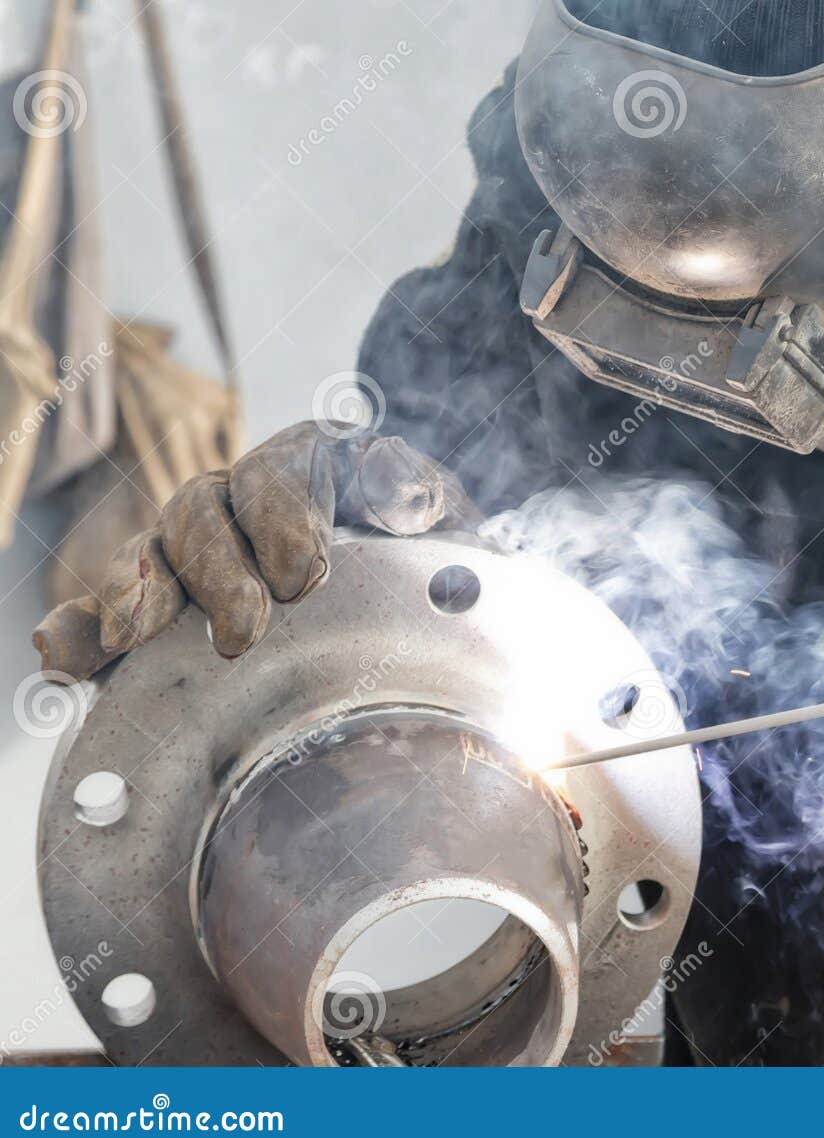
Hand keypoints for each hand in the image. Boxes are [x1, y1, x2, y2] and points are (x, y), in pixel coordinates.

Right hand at [33, 421, 478, 679]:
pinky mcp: (163, 612)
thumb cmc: (423, 543)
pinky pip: (110, 615)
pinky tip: (66, 664)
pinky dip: (83, 635)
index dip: (280, 522)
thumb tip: (406, 491)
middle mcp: (229, 503)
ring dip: (135, 600)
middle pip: (198, 520)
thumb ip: (417, 490)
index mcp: (295, 465)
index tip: (307, 579)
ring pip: (147, 563)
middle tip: (244, 634)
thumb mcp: (436, 510)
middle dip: (216, 575)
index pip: (272, 478)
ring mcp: (187, 555)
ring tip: (132, 640)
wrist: (413, 584)